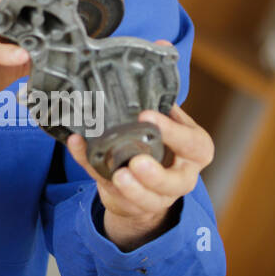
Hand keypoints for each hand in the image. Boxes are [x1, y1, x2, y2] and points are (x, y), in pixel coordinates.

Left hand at [65, 95, 214, 250]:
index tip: (146, 115)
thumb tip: (141, 73)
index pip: (192, 143)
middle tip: (136, 162)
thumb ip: (160, 107)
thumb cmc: (163, 142)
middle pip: (175, 183)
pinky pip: (110, 190)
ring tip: (118, 175)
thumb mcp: (169, 122)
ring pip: (148, 199)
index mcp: (194, 151)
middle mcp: (182, 177)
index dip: (173, 132)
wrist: (151, 176)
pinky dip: (92, 168)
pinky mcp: (131, 202)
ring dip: (132, 189)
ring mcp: (158, 195)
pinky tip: (80, 150)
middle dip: (156, 175)